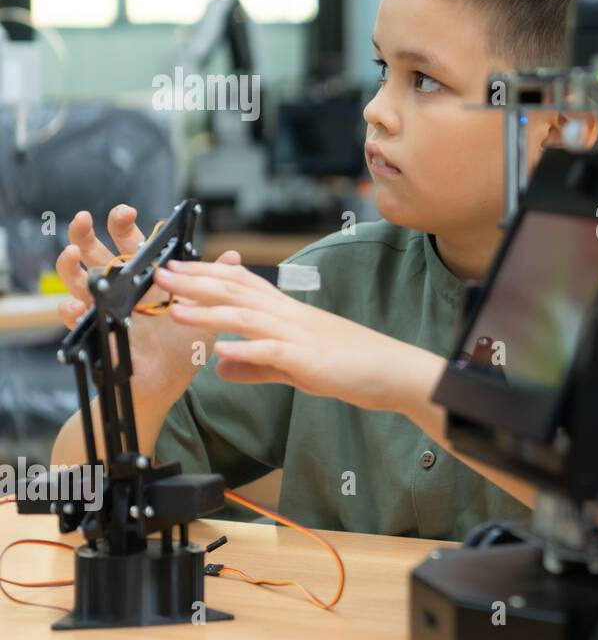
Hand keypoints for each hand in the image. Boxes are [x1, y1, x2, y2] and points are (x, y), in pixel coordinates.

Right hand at [54, 205, 241, 401]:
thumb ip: (214, 282)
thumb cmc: (185, 344)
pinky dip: (71, 310)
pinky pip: (75, 320)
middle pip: (95, 253)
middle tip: (84, 218)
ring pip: (77, 280)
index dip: (124, 224)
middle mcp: (120, 288)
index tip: (127, 212)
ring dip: (69, 266)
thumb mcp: (206, 311)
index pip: (129, 242)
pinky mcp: (96, 332)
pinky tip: (75, 304)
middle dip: (85, 233)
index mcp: (146, 276)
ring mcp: (104, 308)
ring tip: (71, 253)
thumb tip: (234, 255)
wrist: (170, 381)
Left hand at [152, 259, 440, 414]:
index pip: (242, 284)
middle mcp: (291, 317)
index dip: (206, 275)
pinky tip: (221, 351)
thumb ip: (258, 365)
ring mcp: (300, 336)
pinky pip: (274, 352)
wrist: (395, 371)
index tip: (174, 268)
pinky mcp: (310, 360)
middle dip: (195, 283)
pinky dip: (246, 350)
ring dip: (209, 312)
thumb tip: (222, 366)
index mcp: (289, 314)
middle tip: (160, 274)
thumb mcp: (297, 367)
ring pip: (248, 317)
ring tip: (175, 310)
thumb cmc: (353, 365)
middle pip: (237, 291)